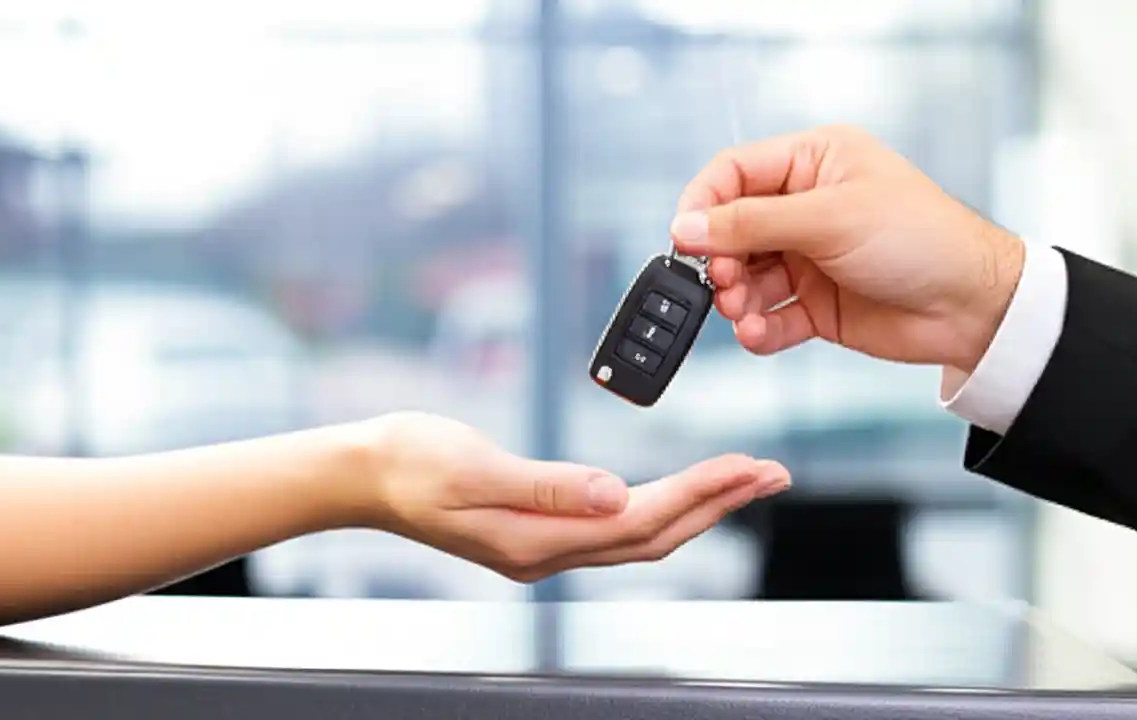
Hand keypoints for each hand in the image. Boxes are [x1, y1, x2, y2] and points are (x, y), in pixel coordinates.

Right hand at [345, 412, 789, 582]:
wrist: (364, 475)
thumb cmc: (409, 463)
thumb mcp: (472, 467)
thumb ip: (544, 485)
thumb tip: (611, 493)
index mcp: (537, 539)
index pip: (642, 520)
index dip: (702, 494)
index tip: (749, 468)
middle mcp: (549, 552)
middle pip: (655, 535)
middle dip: (720, 504)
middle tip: (772, 474)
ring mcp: (544, 547)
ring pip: (641, 537)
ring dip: (697, 509)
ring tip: (742, 481)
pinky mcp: (538, 532)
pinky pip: (616, 531)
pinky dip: (660, 510)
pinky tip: (675, 495)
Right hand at [669, 125, 1024, 373]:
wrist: (973, 307)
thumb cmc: (922, 239)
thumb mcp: (829, 219)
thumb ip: (752, 223)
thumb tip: (688, 227)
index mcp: (813, 162)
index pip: (734, 172)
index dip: (703, 204)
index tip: (685, 238)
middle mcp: (806, 207)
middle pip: (733, 229)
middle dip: (721, 260)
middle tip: (725, 282)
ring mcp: (810, 258)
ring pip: (746, 277)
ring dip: (736, 298)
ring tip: (743, 312)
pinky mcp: (817, 304)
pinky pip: (769, 316)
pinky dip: (758, 329)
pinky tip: (760, 334)